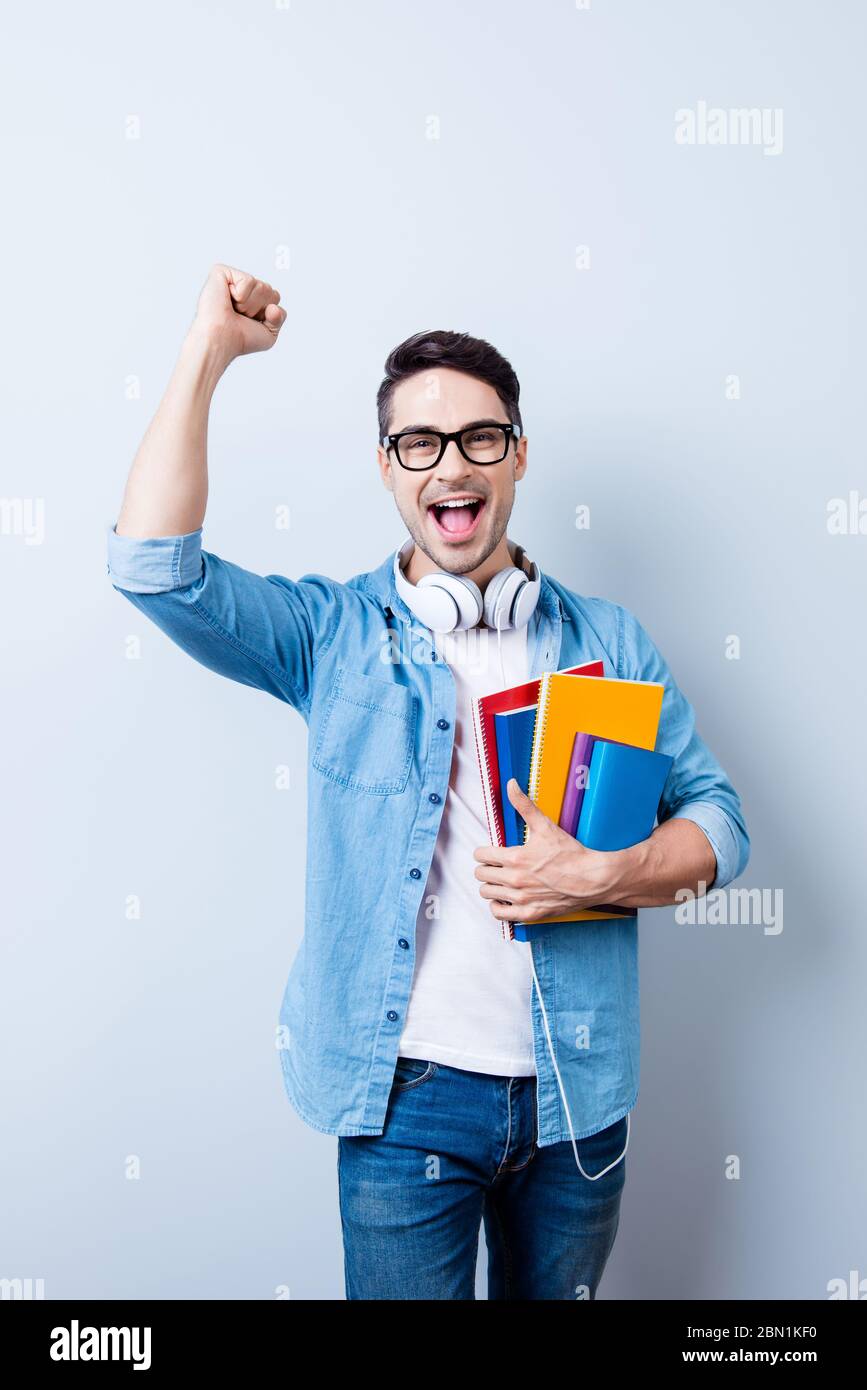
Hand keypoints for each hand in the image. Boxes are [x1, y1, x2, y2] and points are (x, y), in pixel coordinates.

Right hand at [188, 263, 286, 365]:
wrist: (220, 341)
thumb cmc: (239, 340)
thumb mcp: (269, 334)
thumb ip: (279, 318)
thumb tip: (274, 306)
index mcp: (250, 297)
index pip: (275, 297)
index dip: (267, 313)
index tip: (250, 321)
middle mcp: (240, 286)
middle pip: (269, 290)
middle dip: (259, 308)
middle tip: (240, 316)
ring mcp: (231, 278)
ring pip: (261, 286)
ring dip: (249, 304)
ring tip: (233, 310)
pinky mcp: (221, 271)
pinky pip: (248, 280)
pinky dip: (241, 296)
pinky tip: (227, 300)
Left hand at [473, 778, 616, 923]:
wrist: (592, 879)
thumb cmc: (570, 853)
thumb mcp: (545, 826)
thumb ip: (524, 805)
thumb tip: (510, 784)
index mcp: (514, 858)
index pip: (480, 855)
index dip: (484, 852)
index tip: (491, 852)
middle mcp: (514, 880)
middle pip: (480, 874)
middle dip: (486, 867)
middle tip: (498, 865)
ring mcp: (521, 899)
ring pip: (487, 893)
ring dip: (491, 885)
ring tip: (502, 880)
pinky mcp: (529, 913)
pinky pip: (499, 914)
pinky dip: (498, 906)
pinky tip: (505, 897)